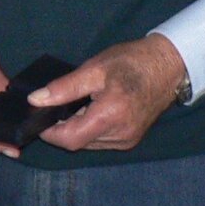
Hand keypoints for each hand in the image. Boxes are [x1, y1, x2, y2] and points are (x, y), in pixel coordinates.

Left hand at [31, 34, 186, 151]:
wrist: (168, 66)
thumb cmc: (132, 62)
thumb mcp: (95, 68)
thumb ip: (64, 87)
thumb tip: (35, 100)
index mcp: (110, 115)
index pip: (69, 139)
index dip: (49, 132)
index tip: (38, 117)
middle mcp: (120, 134)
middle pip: (78, 142)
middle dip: (63, 127)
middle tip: (59, 104)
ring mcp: (127, 140)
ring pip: (88, 143)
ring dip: (77, 128)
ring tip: (80, 103)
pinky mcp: (131, 140)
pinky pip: (101, 140)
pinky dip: (91, 129)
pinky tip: (93, 110)